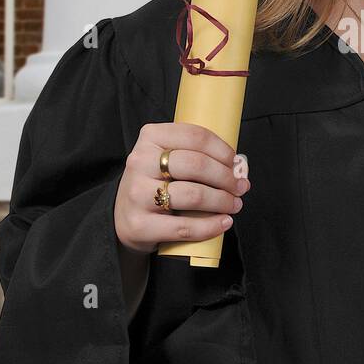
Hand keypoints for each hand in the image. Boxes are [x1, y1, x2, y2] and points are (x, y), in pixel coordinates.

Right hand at [114, 122, 249, 253]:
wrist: (123, 217)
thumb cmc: (154, 183)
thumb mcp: (166, 159)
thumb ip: (194, 155)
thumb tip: (239, 167)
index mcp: (150, 138)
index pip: (195, 136)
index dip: (223, 150)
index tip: (235, 163)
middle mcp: (140, 162)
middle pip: (196, 165)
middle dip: (226, 177)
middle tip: (240, 187)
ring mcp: (138, 194)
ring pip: (193, 195)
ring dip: (223, 201)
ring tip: (234, 204)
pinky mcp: (140, 225)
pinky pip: (184, 227)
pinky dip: (210, 226)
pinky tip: (223, 222)